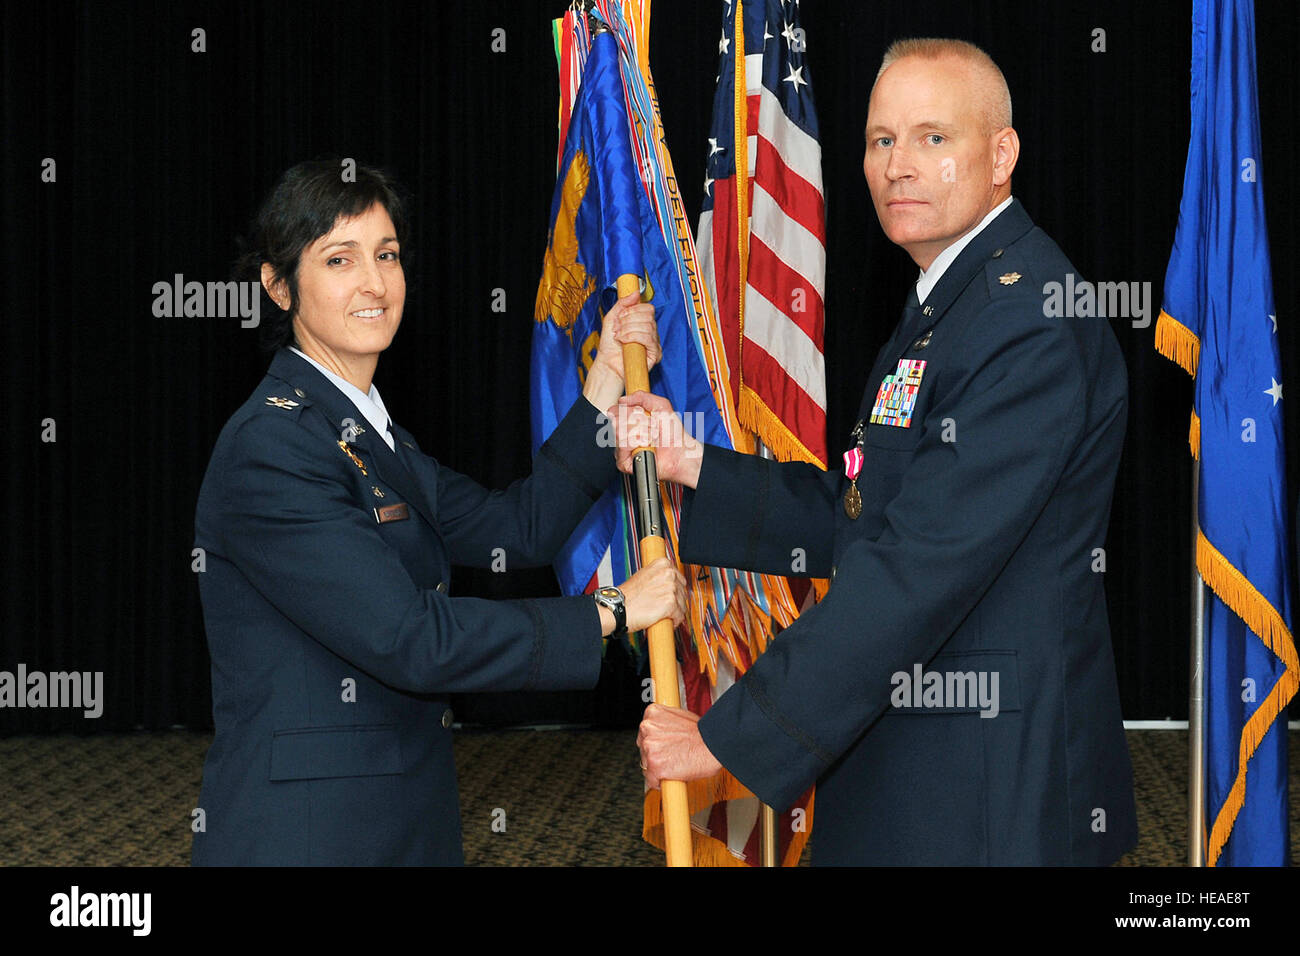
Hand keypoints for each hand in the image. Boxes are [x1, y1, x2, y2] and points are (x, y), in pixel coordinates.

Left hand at [581, 292, 660, 410]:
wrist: (607, 364)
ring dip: (628, 329)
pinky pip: (648, 338)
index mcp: (644, 323)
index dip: (633, 310)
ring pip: (648, 326)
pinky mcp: (655, 354)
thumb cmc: (610, 345)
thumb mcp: (612, 319)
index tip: (620, 318)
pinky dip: (633, 337)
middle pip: (648, 316)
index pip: (648, 308)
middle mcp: (652, 332)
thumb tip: (636, 292)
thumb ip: (623, 304)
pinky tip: (624, 342)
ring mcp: (654, 343)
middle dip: (628, 321)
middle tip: (618, 329)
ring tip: (619, 336)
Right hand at [609, 391, 703, 488]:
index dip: (630, 411)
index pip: (614, 411)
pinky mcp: (623, 461)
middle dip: (639, 421)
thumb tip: (623, 400)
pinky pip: (623, 445)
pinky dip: (638, 442)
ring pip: (619, 432)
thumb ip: (642, 397)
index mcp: (628, 422)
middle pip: (616, 420)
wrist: (680, 452)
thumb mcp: (661, 406)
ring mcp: (622, 448)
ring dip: (642, 431)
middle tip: (652, 426)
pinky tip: (647, 445)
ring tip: (651, 436)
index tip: (643, 414)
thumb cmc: (672, 434)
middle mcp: (622, 435)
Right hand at [619, 556, 686, 632]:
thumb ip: (658, 577)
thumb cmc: (628, 595)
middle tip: (665, 607)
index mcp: (663, 564)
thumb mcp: (644, 576)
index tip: (670, 595)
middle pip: (682, 591)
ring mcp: (670, 588)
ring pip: (682, 605)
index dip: (675, 589)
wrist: (618, 607)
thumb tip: (669, 584)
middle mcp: (668, 573)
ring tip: (664, 615)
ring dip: (675, 612)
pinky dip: (674, 621)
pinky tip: (666, 620)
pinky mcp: (670, 603)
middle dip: (676, 601)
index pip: (679, 578)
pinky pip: (680, 615)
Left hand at [637, 703, 722, 787]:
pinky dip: (661, 781)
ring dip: (658, 767)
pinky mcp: (654, 766)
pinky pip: (651, 780)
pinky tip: (674, 774)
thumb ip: (665, 723)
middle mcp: (647, 728)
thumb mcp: (681, 716)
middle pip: (643, 748)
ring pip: (646, 764)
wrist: (714, 746)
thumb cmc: (703, 734)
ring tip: (676, 763)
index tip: (664, 746)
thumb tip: (662, 732)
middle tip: (673, 755)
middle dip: (656, 754)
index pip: (645, 731)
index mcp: (652, 713)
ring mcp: (649, 747)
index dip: (656, 741)